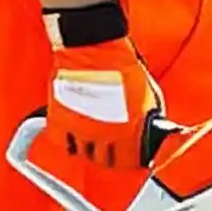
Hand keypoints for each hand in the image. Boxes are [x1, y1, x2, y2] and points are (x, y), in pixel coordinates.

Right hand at [39, 0, 162, 169]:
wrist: (93, 47)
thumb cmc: (121, 66)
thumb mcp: (146, 95)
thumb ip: (146, 118)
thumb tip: (150, 132)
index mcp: (128, 132)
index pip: (129, 163)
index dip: (130, 161)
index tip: (129, 158)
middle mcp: (104, 136)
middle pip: (105, 162)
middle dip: (110, 155)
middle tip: (110, 148)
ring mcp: (81, 131)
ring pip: (84, 154)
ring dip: (89, 147)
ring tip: (93, 136)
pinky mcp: (60, 122)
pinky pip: (63, 143)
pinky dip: (68, 140)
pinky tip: (75, 131)